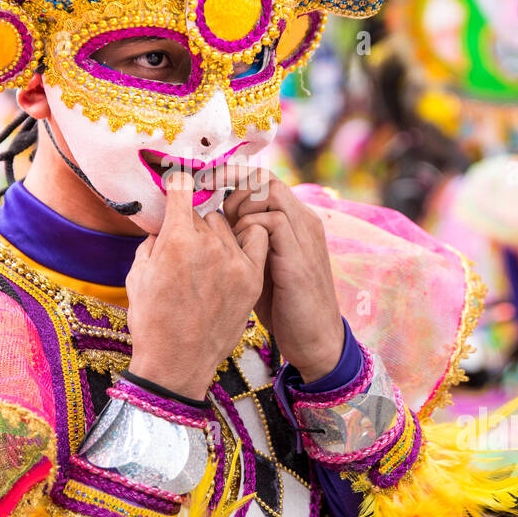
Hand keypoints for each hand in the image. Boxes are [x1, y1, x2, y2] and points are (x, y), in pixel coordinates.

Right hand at [126, 171, 268, 400]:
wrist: (177, 364)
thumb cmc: (151, 321)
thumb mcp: (137, 275)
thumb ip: (152, 240)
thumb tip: (163, 221)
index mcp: (175, 239)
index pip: (181, 188)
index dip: (177, 182)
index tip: (178, 180)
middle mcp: (208, 244)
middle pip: (203, 212)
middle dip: (192, 222)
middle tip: (186, 243)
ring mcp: (233, 261)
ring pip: (226, 226)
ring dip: (216, 234)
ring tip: (205, 260)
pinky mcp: (252, 278)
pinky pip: (257, 238)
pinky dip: (247, 237)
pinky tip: (235, 250)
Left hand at [223, 168, 343, 381]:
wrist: (315, 340)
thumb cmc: (283, 305)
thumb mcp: (261, 263)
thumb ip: (245, 240)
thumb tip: (211, 222)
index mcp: (296, 220)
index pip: (263, 179)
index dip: (231, 176)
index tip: (202, 184)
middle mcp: (304, 221)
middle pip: (265, 176)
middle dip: (230, 184)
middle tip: (211, 208)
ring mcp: (305, 237)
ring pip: (270, 191)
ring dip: (240, 206)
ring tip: (228, 231)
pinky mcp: (299, 258)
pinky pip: (272, 222)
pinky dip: (248, 229)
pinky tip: (238, 251)